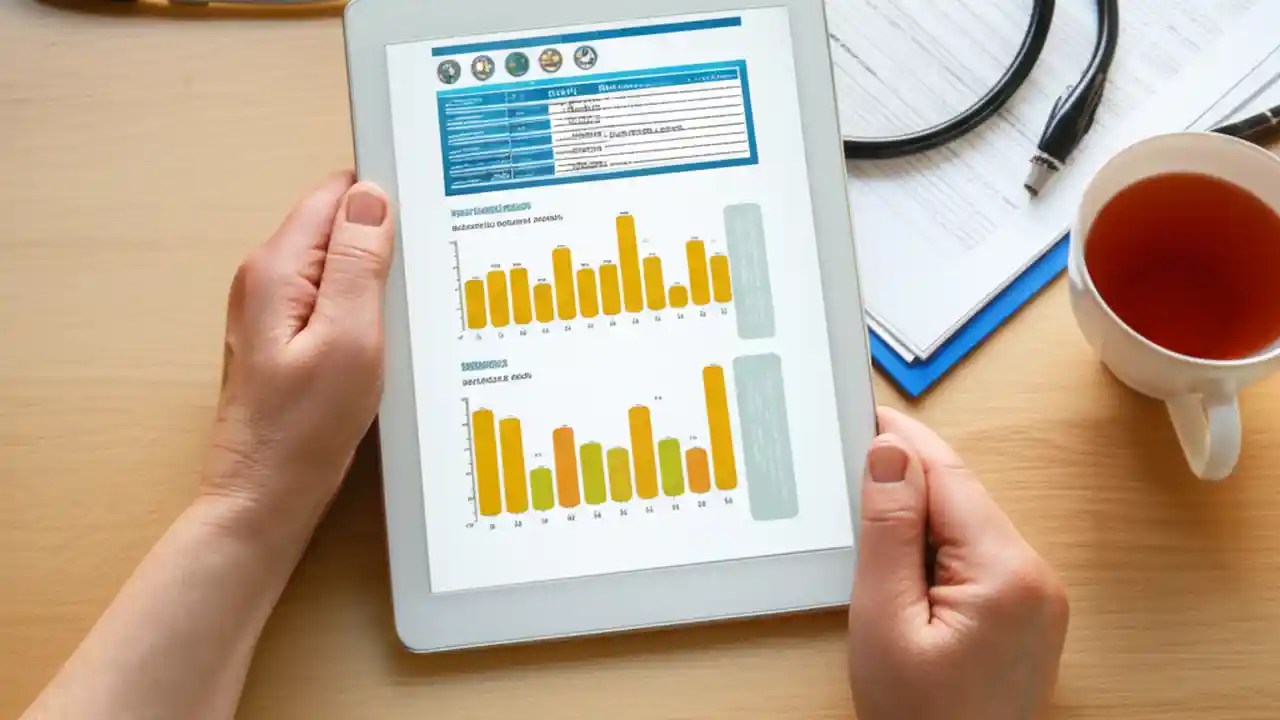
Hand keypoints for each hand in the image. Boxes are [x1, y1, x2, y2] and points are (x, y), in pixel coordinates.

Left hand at [201, 171, 394, 537]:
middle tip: (425, 282)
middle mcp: (267, 279)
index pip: (335, 194)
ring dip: (379, 281)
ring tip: (412, 314)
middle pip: (338, 228)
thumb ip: (359, 263)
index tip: (426, 224)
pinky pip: (334, 301)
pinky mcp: (285, 339)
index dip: (383, 201)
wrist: (262, 499)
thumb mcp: (348, 340)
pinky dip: (366, 310)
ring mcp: (273, 310)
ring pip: (340, 266)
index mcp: (277, 268)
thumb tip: (372, 195)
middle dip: (385, 244)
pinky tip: (390, 339)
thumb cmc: (304, 429)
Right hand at [848, 407, 1068, 719]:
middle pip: (959, 496)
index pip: (948, 477)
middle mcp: (1035, 577)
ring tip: (863, 516)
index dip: (902, 440)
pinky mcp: (1024, 613)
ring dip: (915, 514)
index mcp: (1007, 573)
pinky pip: (974, 554)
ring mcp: (1036, 597)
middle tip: (847, 456)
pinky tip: (897, 557)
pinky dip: (932, 545)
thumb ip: (887, 532)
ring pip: (964, 524)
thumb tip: (889, 455)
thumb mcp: (885, 620)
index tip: (863, 410)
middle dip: (904, 477)